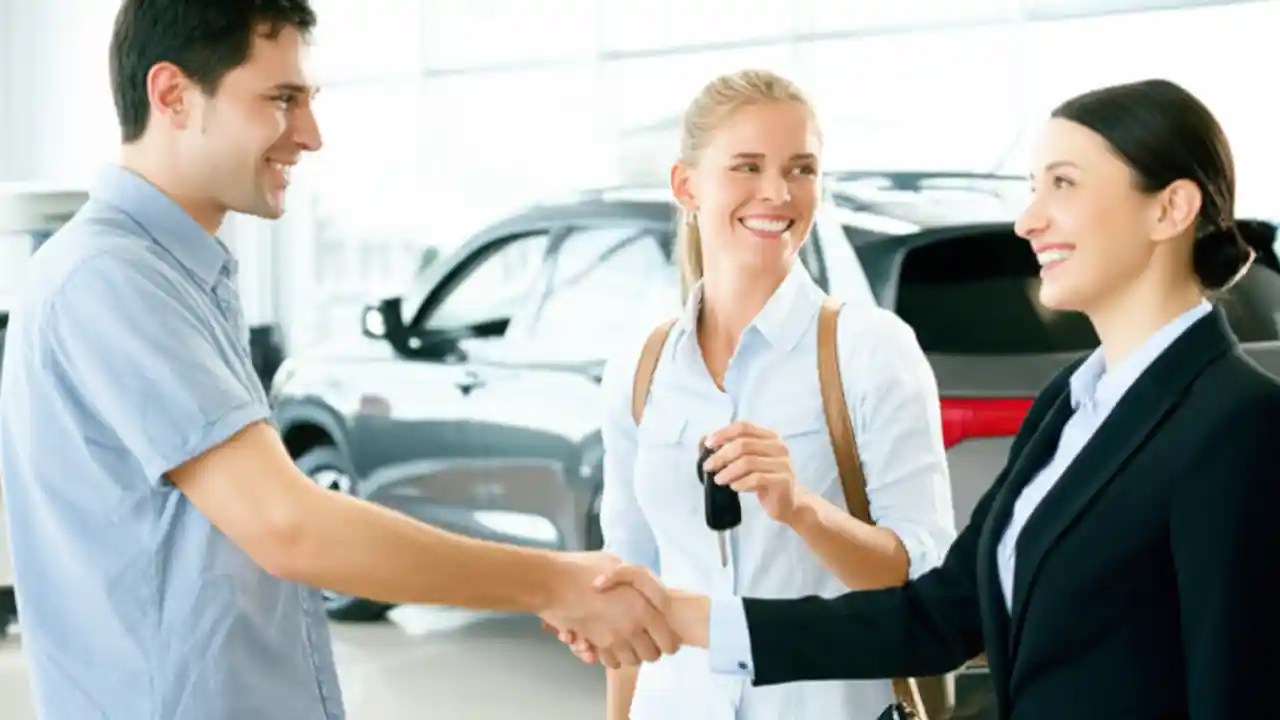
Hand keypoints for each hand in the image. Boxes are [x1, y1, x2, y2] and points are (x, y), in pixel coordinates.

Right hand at [538, 553, 679, 667]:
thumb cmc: (580, 569)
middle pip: (652, 656)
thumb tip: (644, 587)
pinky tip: (609, 643)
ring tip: (627, 640)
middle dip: (650, 648)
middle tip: (646, 638)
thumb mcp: (615, 563)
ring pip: (632, 661)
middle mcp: (630, 627)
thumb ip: (634, 577)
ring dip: (631, 653)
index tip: (666, 638)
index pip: (668, 640)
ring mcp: (611, 639)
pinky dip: (612, 656)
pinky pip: (611, 662)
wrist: (550, 583)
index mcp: (641, 606)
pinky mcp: (594, 645)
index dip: (669, 641)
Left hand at [704, 421, 806, 524]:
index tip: (708, 445)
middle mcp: (778, 446)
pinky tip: (734, 487)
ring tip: (718, 480)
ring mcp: (783, 463)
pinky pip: (757, 478)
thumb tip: (702, 440)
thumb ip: (726, 449)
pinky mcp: (783, 480)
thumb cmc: (762, 481)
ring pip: (748, 462)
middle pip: (743, 444)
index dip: (723, 433)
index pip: (743, 426)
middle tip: (708, 467)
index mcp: (769, 436)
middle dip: (721, 456)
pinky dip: (741, 482)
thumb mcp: (744, 463)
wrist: (787, 503)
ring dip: (728, 471)